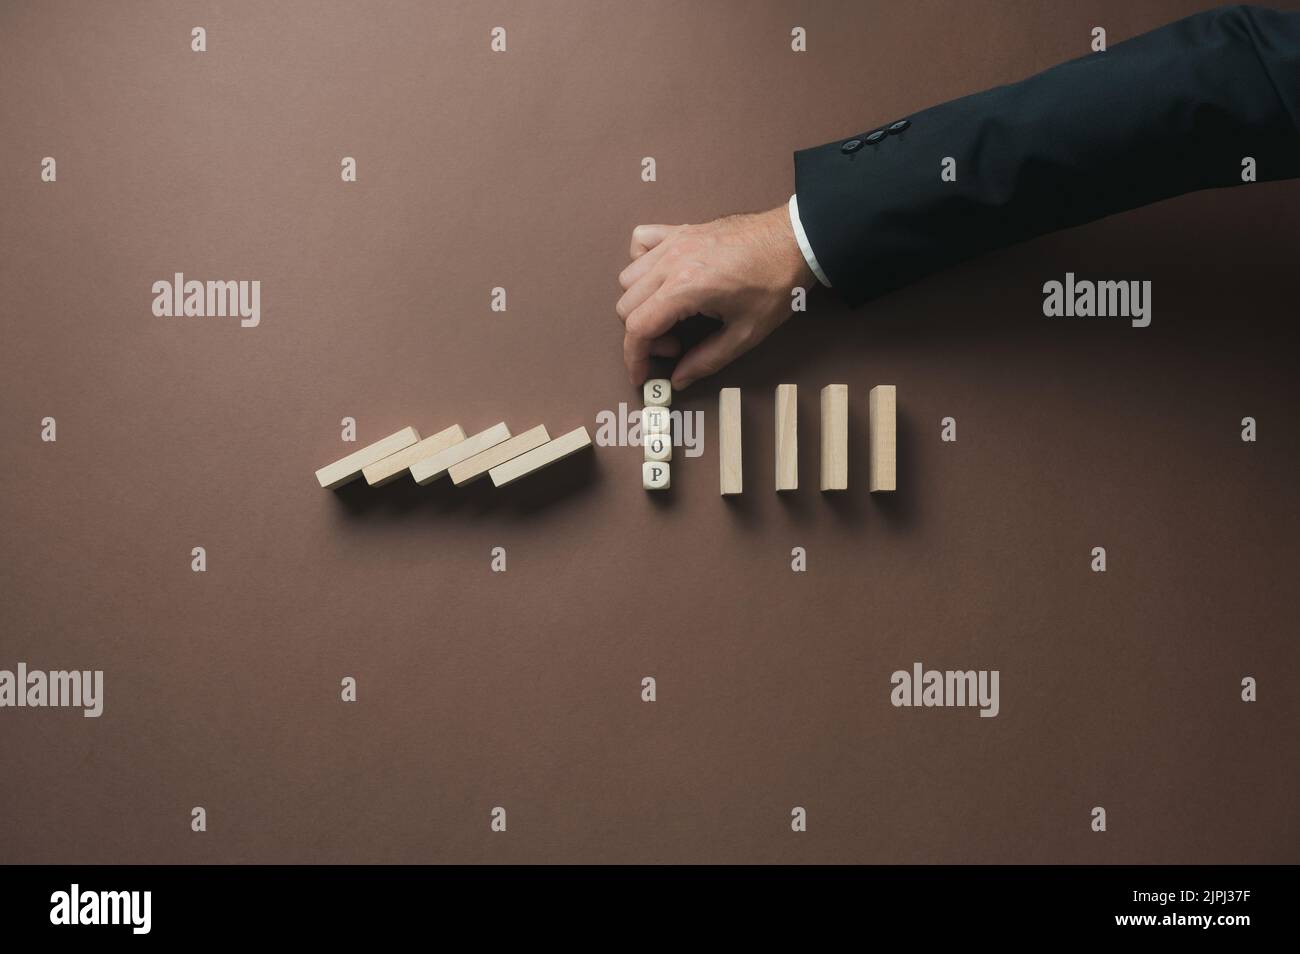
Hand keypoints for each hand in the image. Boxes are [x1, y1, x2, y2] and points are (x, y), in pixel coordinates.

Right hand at [617, 204, 814, 389]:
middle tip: (673, 347)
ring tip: (671, 316)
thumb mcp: (746, 333)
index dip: (634, 358)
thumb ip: (707, 360)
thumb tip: (679, 378)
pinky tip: (661, 280)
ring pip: (628, 278)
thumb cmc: (777, 283)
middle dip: (642, 335)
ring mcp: (673, 242)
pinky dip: (641, 264)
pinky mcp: (680, 231)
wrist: (796, 240)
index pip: (637, 328)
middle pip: (627, 305)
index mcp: (686, 287)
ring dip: (640, 304)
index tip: (640, 375)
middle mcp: (671, 262)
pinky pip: (640, 244)